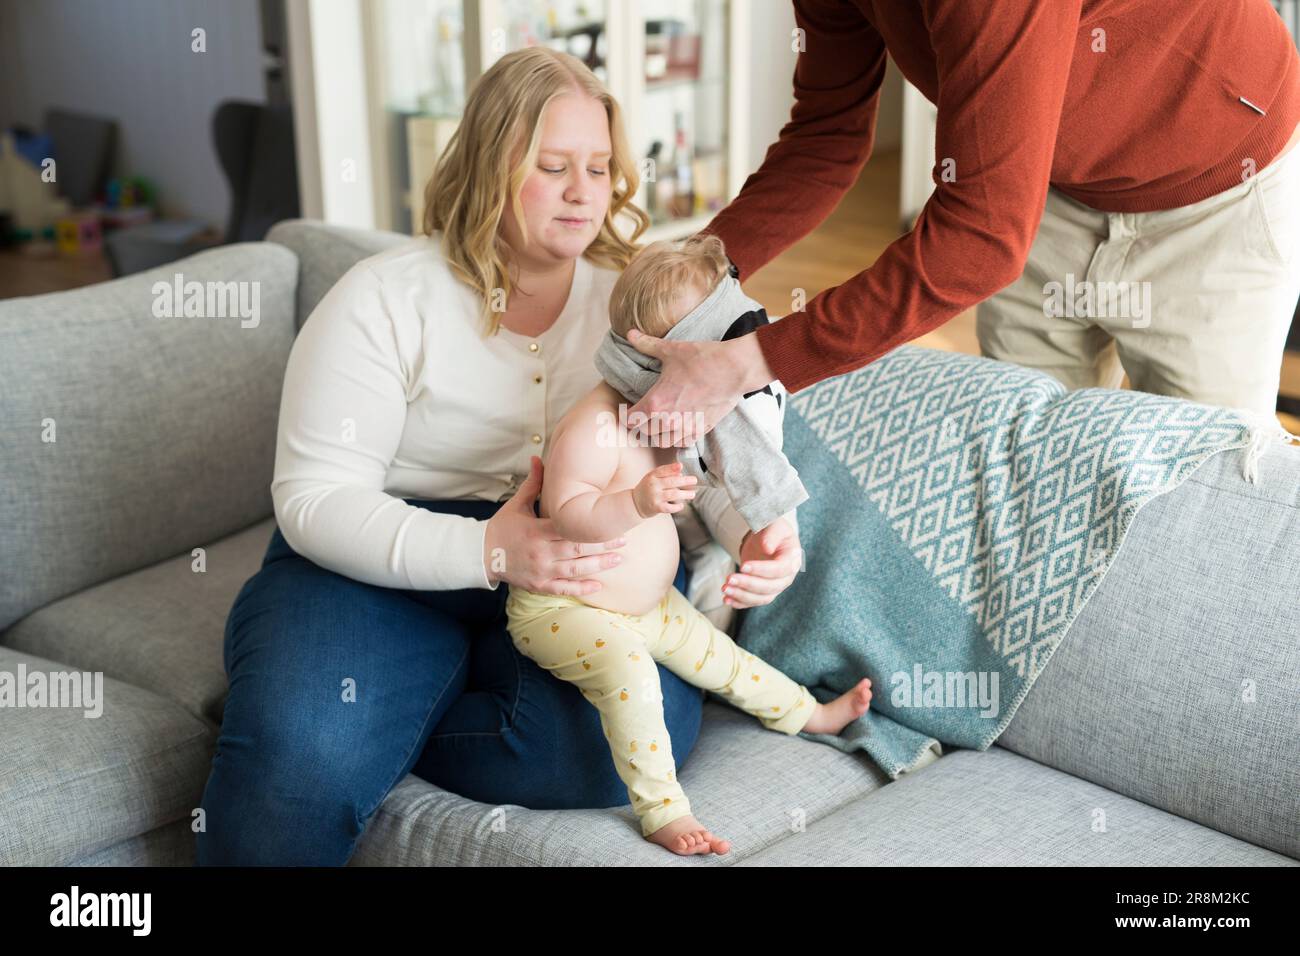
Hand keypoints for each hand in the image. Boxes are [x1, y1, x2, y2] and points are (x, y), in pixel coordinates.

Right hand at [483, 455, 626, 596]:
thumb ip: (533, 483)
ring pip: (574, 570)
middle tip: (624, 540)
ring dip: (598, 566)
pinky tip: (598, 586)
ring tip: (619, 560)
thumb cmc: (502, 527)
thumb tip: (538, 457)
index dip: (592, 528)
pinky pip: (563, 589)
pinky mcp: (539, 585)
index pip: (570, 529)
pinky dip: (581, 589)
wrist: (481, 555)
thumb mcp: (516, 504)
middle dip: (602, 546)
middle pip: (577, 549)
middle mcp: (541, 552)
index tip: (611, 523)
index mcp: (537, 531)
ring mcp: (541, 571)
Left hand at [624, 328, 771, 447]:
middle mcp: (668, 421)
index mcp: (655, 403)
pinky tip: (677, 427)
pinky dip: (676, 438)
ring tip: (657, 423)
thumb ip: (647, 344)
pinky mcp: (701, 430)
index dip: (625, 415)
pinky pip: (682, 443)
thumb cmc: (702, 359)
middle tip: (642, 414)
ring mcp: (685, 428)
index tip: (628, 409)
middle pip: (643, 433)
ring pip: (662, 442)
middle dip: (640, 424)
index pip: (629, 420)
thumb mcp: (671, 350)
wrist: (734, 369)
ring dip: (657, 434)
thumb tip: (630, 333)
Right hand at [632, 461, 697, 517]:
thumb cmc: (647, 488)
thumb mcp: (653, 478)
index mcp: (652, 476)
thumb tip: (681, 473)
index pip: (663, 470)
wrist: (635, 503)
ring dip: (684, 494)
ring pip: (672, 494)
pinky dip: (677, 506)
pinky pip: (669, 507)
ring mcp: (655, 497)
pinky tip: (681, 505)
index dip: (672, 468)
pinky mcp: (656, 507)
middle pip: (671, 482)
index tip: (681, 466)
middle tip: (694, 480)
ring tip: (692, 494)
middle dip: (685, 481)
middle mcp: (653, 486)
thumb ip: (665, 475)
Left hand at [721, 516, 801, 608]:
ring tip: (725, 589)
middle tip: (730, 578)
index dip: (762, 570)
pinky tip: (726, 599)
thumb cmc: (773, 531)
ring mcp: (775, 587)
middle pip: (770, 587)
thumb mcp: (774, 525)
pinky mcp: (762, 592)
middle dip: (748, 584)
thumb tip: (767, 548)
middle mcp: (786, 577)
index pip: (780, 569)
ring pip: (761, 598)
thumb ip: (772, 534)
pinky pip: (753, 601)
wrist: (769, 540)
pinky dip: (739, 602)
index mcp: (792, 560)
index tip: (743, 566)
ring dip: (742, 595)